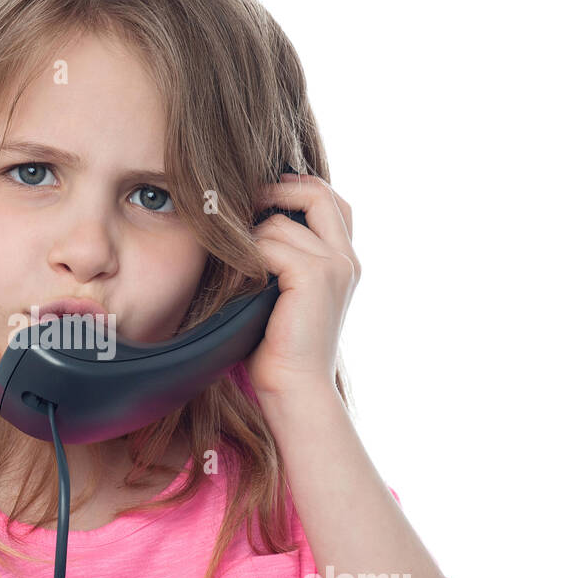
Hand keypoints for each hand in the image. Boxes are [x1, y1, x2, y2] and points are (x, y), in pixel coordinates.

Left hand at [243, 172, 359, 399]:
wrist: (295, 389)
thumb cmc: (280, 350)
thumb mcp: (284, 296)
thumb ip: (281, 260)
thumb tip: (246, 226)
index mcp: (344, 263)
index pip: (331, 201)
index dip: (297, 187)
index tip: (261, 194)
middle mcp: (346, 260)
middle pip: (317, 193)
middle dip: (276, 190)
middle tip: (242, 202)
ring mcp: (334, 266)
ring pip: (280, 223)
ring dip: (248, 238)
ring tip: (230, 261)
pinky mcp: (314, 276)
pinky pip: (270, 245)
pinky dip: (246, 258)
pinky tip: (236, 281)